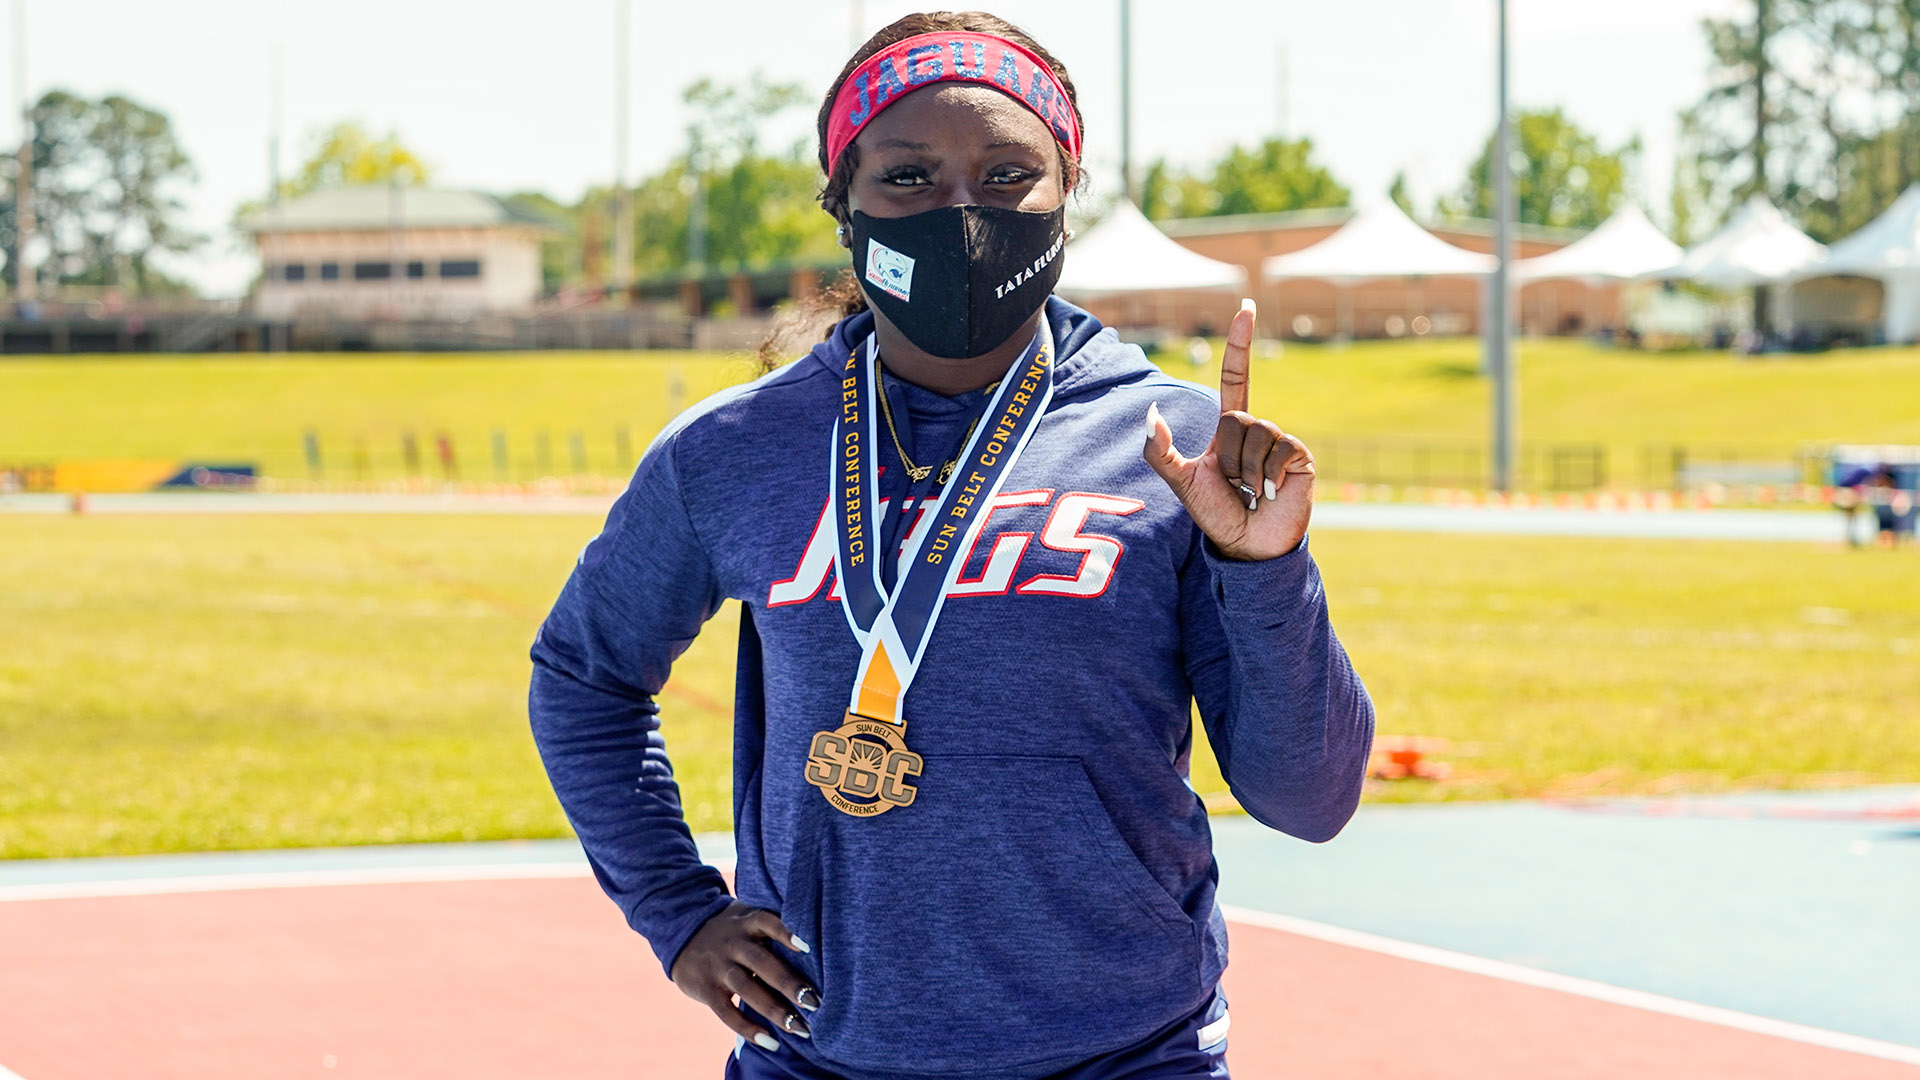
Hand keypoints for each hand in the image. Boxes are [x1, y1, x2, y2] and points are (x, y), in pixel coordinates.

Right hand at [670, 902, 818, 1049]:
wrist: (680, 932)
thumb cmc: (730, 929)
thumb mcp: (745, 916)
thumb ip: (771, 925)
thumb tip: (816, 941)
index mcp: (746, 922)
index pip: (767, 922)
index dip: (786, 932)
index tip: (808, 947)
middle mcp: (732, 944)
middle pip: (763, 962)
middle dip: (789, 983)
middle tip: (815, 1002)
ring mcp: (718, 967)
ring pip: (748, 989)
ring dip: (775, 1010)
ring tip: (800, 1028)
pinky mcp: (707, 990)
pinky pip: (728, 1012)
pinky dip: (748, 1029)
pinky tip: (770, 1042)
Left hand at [1143, 299, 1314, 559]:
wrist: (1247, 546)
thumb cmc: (1216, 513)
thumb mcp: (1182, 481)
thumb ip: (1160, 451)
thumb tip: (1151, 413)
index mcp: (1231, 427)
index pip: (1236, 376)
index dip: (1240, 343)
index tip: (1246, 306)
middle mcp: (1259, 428)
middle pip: (1236, 418)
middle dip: (1228, 455)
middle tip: (1234, 483)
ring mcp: (1282, 441)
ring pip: (1257, 434)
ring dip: (1246, 468)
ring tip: (1251, 491)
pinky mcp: (1300, 457)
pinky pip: (1278, 450)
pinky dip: (1268, 475)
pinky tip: (1270, 493)